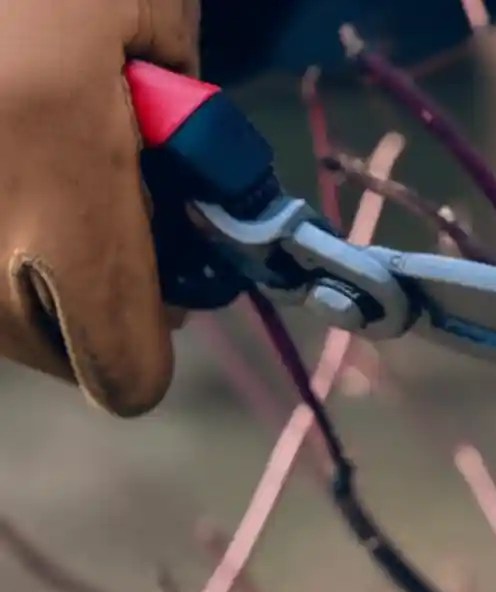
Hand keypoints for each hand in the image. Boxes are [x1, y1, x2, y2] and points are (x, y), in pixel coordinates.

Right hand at [0, 0, 197, 415]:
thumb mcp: (151, 14)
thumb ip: (187, 138)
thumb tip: (188, 215)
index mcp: (56, 171)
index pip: (120, 364)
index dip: (156, 343)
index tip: (181, 282)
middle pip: (48, 351)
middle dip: (96, 303)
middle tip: (117, 209)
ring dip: (29, 269)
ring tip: (47, 162)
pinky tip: (5, 153)